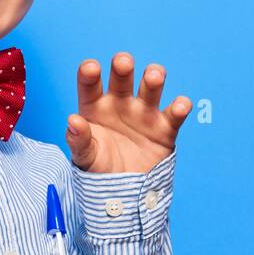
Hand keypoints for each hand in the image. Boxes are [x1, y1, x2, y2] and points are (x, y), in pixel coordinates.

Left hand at [67, 53, 190, 173]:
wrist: (124, 191)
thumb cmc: (99, 168)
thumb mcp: (85, 157)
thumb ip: (78, 140)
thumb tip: (73, 121)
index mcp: (95, 106)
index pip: (90, 84)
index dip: (90, 73)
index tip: (91, 68)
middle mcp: (120, 103)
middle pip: (122, 78)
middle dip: (123, 66)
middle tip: (124, 63)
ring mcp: (144, 113)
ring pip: (151, 87)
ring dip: (154, 77)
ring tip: (153, 76)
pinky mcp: (165, 128)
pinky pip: (174, 114)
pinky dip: (180, 107)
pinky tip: (180, 106)